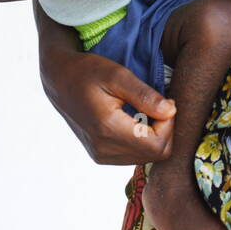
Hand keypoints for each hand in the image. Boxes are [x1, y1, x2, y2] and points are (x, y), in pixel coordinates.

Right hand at [38, 35, 176, 165]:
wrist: (59, 80)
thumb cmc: (88, 72)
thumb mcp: (118, 75)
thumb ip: (145, 96)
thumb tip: (171, 112)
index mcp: (108, 129)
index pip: (157, 144)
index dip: (170, 124)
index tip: (166, 101)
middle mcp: (103, 149)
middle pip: (155, 154)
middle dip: (165, 130)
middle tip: (159, 104)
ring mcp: (100, 155)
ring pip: (146, 157)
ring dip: (154, 135)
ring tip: (146, 110)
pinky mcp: (100, 155)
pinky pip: (133, 155)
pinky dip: (142, 140)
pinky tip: (136, 119)